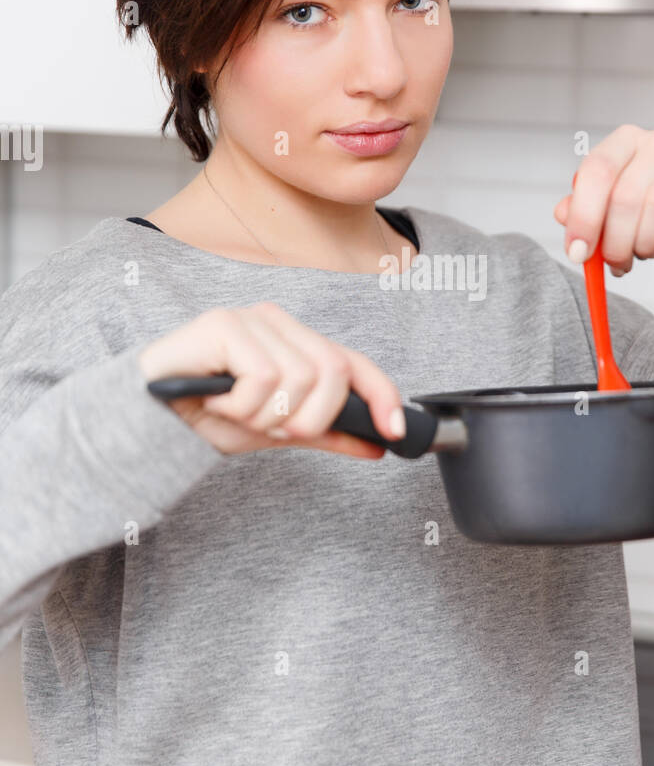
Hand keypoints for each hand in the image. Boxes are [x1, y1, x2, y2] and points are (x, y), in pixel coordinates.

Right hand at [137, 301, 404, 457]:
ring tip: (235, 412)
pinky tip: (217, 401)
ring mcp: (251, 320)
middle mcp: (278, 323)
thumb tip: (378, 445)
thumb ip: (326, 433)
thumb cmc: (204, 415)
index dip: (382, 395)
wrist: (146, 419)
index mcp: (296, 342)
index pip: (354, 362)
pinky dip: (242, 406)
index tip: (395, 433)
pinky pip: (262, 378)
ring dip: (266, 416)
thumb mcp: (276, 431)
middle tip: (271, 428)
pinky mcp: (223, 325)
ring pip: (299, 380)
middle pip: (332, 373)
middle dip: (308, 418)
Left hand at [553, 124, 653, 274]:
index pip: (594, 172)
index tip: (578, 254)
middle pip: (624, 194)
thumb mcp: (614, 215)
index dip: (583, 217)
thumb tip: (562, 213)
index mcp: (621, 143)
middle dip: (615, 241)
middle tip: (616, 265)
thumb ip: (585, 212)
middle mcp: (653, 139)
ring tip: (645, 252)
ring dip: (647, 241)